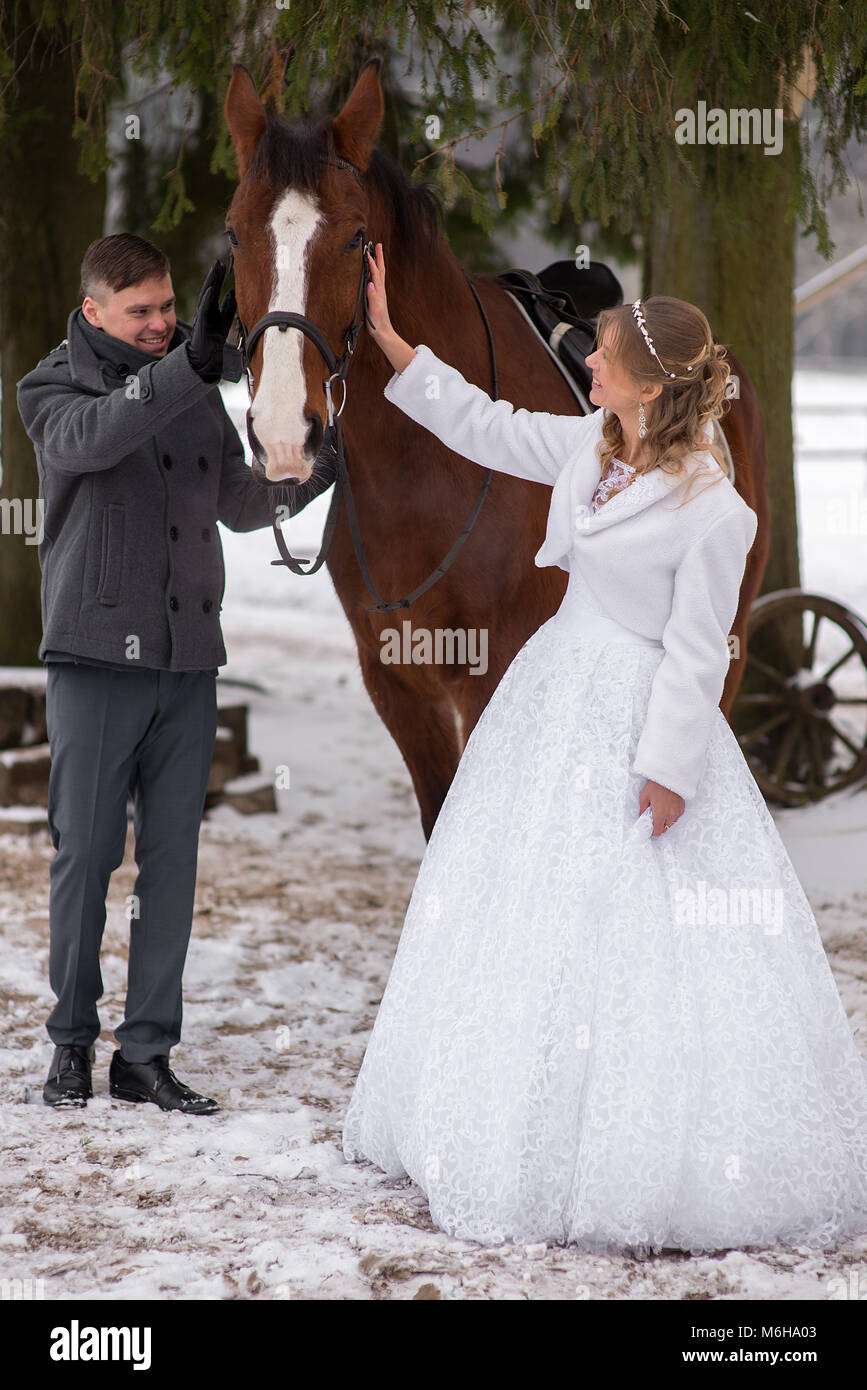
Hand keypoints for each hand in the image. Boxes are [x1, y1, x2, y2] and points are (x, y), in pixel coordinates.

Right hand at [187, 259, 236, 381]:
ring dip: (211, 282)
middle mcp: (204, 309)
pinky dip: (208, 298)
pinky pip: (204, 308)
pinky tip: (212, 289)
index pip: (214, 289)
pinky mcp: (201, 322)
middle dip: (214, 275)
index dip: (218, 278)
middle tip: (219, 263)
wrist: (206, 356)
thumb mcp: (224, 319)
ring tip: (216, 270)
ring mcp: (202, 314)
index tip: (223, 265)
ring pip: (206, 295)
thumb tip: (233, 292)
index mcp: (210, 307)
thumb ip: (228, 307)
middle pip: (209, 288)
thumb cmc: (213, 338)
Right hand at [364, 242, 395, 345]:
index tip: (367, 251)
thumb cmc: (378, 322)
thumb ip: (372, 296)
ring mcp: (379, 292)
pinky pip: (375, 280)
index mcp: (379, 291)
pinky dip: (373, 272)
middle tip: (377, 244)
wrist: (383, 332)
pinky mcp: (376, 296)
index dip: (371, 261)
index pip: (375, 272)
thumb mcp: (374, 309)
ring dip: (377, 262)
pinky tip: (370, 272)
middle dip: (379, 256)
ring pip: (379, 274)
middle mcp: (380, 289)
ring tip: (375, 253)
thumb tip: (370, 284)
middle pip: (380, 269)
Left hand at [638, 779, 684, 837]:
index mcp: (660, 813)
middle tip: (654, 818)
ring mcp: (678, 811)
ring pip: (671, 823)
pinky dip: (672, 815)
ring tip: (661, 811)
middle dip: (659, 826)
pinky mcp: (682, 807)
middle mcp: (671, 814)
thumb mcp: (644, 796)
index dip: (653, 832)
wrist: (670, 775)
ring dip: (666, 821)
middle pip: (665, 828)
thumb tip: (641, 818)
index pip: (658, 831)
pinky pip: (677, 817)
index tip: (650, 829)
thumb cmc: (655, 784)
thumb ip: (642, 809)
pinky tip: (667, 808)